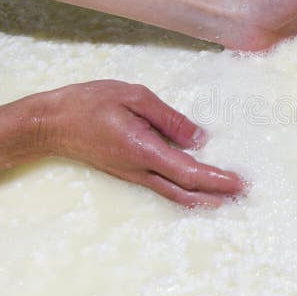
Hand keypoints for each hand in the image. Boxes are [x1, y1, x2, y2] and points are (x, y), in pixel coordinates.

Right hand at [38, 80, 243, 206]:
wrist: (51, 123)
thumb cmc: (90, 103)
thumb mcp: (134, 97)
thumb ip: (169, 118)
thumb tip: (199, 138)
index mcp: (144, 150)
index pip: (189, 171)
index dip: (217, 179)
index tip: (239, 182)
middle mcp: (140, 169)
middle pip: (186, 191)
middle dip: (217, 195)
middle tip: (245, 194)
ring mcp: (133, 175)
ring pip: (175, 194)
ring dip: (204, 198)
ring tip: (229, 198)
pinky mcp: (129, 172)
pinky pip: (163, 188)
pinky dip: (185, 192)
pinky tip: (198, 191)